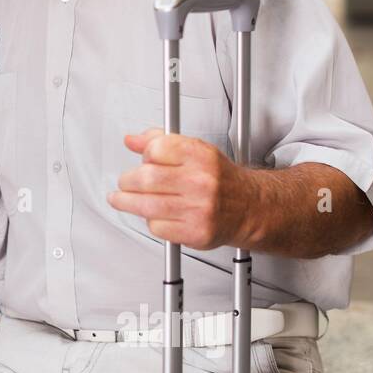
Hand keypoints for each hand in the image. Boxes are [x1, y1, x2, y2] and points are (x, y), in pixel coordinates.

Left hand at [107, 128, 254, 250]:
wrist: (251, 207)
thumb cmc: (220, 179)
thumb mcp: (196, 151)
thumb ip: (162, 141)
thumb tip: (132, 140)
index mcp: (201, 156)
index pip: (157, 149)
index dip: (145, 154)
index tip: (142, 160)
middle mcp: (201, 181)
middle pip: (146, 178)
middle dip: (127, 182)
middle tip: (124, 183)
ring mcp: (199, 208)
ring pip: (146, 205)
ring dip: (126, 202)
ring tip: (120, 199)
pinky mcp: (195, 232)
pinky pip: (157, 227)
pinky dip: (150, 222)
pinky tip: (154, 216)